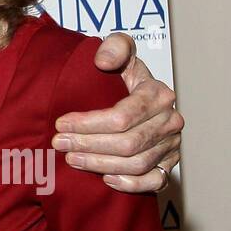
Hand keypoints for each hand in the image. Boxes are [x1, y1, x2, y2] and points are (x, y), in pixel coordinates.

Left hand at [52, 32, 182, 192]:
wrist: (137, 92)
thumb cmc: (124, 73)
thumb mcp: (119, 50)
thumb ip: (114, 47)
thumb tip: (103, 61)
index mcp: (158, 94)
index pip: (122, 116)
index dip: (88, 123)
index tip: (61, 122)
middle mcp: (170, 121)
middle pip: (127, 143)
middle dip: (88, 145)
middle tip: (59, 143)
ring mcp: (171, 144)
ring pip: (135, 164)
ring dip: (99, 164)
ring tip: (71, 158)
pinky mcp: (169, 163)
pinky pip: (153, 181)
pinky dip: (129, 184)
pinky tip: (105, 178)